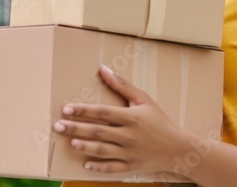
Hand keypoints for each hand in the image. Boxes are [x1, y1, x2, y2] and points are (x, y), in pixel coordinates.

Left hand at [53, 64, 193, 174]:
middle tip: (58, 126)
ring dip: (86, 147)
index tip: (67, 108)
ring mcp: (129, 152)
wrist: (178, 147)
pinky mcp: (131, 166)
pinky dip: (100, 167)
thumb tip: (103, 68)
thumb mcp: (143, 99)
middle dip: (77, 128)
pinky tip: (86, 164)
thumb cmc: (159, 120)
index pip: (103, 112)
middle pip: (98, 131)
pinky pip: (113, 168)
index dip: (84, 110)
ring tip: (70, 142)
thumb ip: (122, 85)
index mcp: (131, 117)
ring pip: (103, 150)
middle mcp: (128, 135)